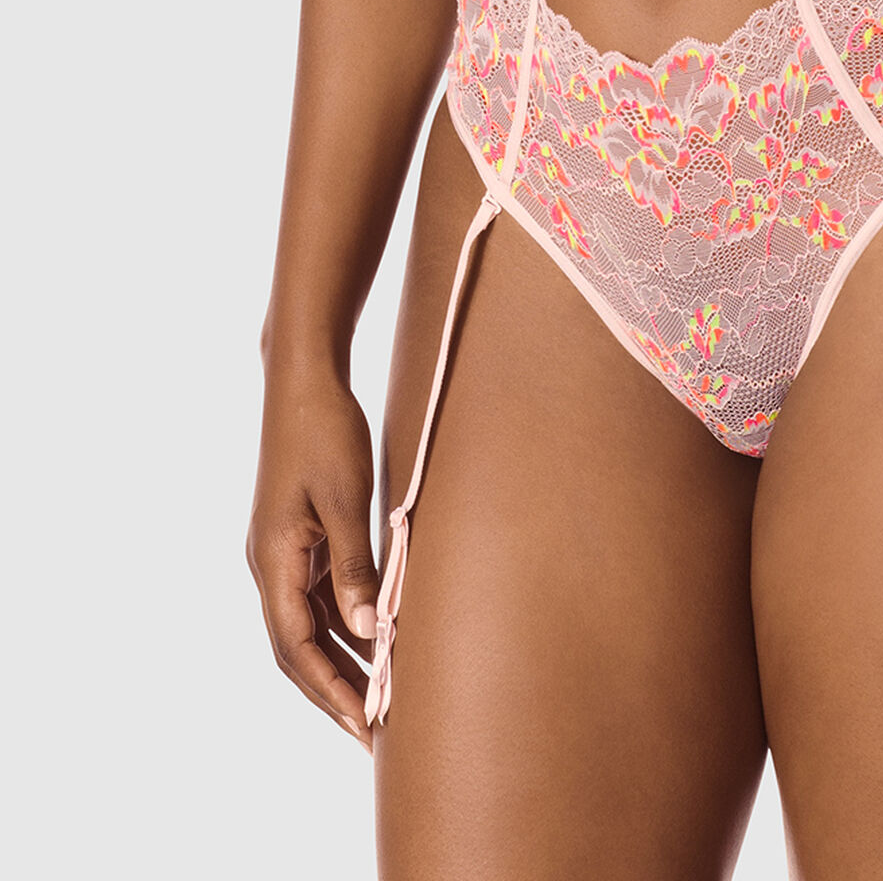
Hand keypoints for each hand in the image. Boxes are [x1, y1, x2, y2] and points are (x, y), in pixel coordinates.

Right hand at [246, 372, 380, 751]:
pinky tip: (377, 641)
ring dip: (342, 661)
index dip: (329, 690)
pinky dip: (344, 624)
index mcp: (273, 561)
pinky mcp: (299, 539)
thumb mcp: (346, 499)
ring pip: (309, 626)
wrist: (303, 380)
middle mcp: (270, 566)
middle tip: (375, 732)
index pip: (297, 648)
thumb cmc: (326, 431)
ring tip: (381, 698)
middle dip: (334, 691)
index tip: (362, 726)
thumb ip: (355, 565)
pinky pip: (318, 597)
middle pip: (299, 648)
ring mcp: (282, 553)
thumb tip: (371, 628)